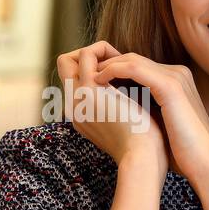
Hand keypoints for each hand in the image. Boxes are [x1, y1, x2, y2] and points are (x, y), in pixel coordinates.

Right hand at [57, 41, 167, 176]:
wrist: (143, 159)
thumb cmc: (143, 144)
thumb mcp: (127, 121)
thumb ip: (120, 104)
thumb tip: (128, 86)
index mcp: (81, 116)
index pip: (73, 80)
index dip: (93, 68)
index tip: (119, 72)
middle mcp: (73, 106)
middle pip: (65, 67)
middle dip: (91, 57)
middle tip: (119, 64)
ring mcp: (78, 98)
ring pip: (70, 57)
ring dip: (97, 51)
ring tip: (122, 63)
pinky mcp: (90, 90)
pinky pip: (86, 54)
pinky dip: (105, 50)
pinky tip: (127, 63)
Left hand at [92, 53, 208, 185]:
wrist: (205, 164)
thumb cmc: (182, 153)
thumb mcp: (160, 125)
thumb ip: (144, 112)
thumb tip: (119, 114)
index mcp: (174, 82)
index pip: (137, 66)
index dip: (112, 72)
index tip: (90, 84)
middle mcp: (176, 73)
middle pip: (132, 58)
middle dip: (105, 65)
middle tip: (83, 76)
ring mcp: (174, 76)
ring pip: (130, 59)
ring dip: (105, 66)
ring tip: (86, 78)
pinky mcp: (170, 85)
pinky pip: (133, 67)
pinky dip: (112, 71)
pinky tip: (97, 81)